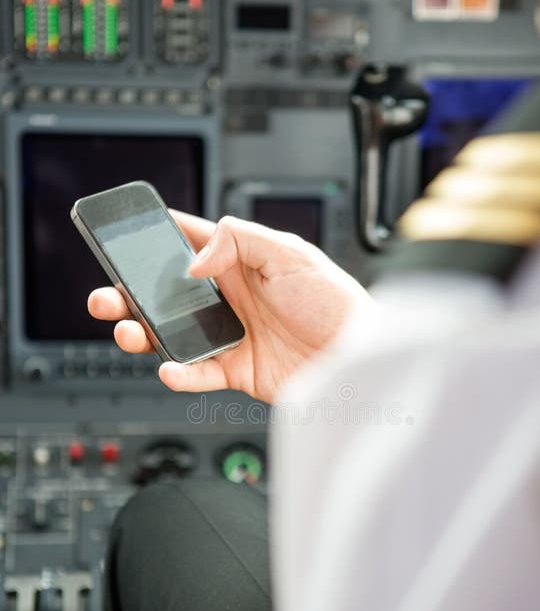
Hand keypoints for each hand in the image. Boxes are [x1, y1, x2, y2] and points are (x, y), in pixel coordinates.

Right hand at [88, 211, 371, 403]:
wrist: (360, 359)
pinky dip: (179, 374)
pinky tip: (170, 367)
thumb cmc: (337, 302)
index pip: (189, 242)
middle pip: (166, 293)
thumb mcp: (290, 252)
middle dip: (130, 294)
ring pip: (172, 334)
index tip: (124, 236)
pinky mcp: (236, 370)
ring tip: (130, 332)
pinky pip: (197, 373)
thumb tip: (194, 262)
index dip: (156, 237)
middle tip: (108, 297)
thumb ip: (238, 240)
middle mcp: (230, 297)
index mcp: (240, 261)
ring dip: (143, 334)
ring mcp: (231, 334)